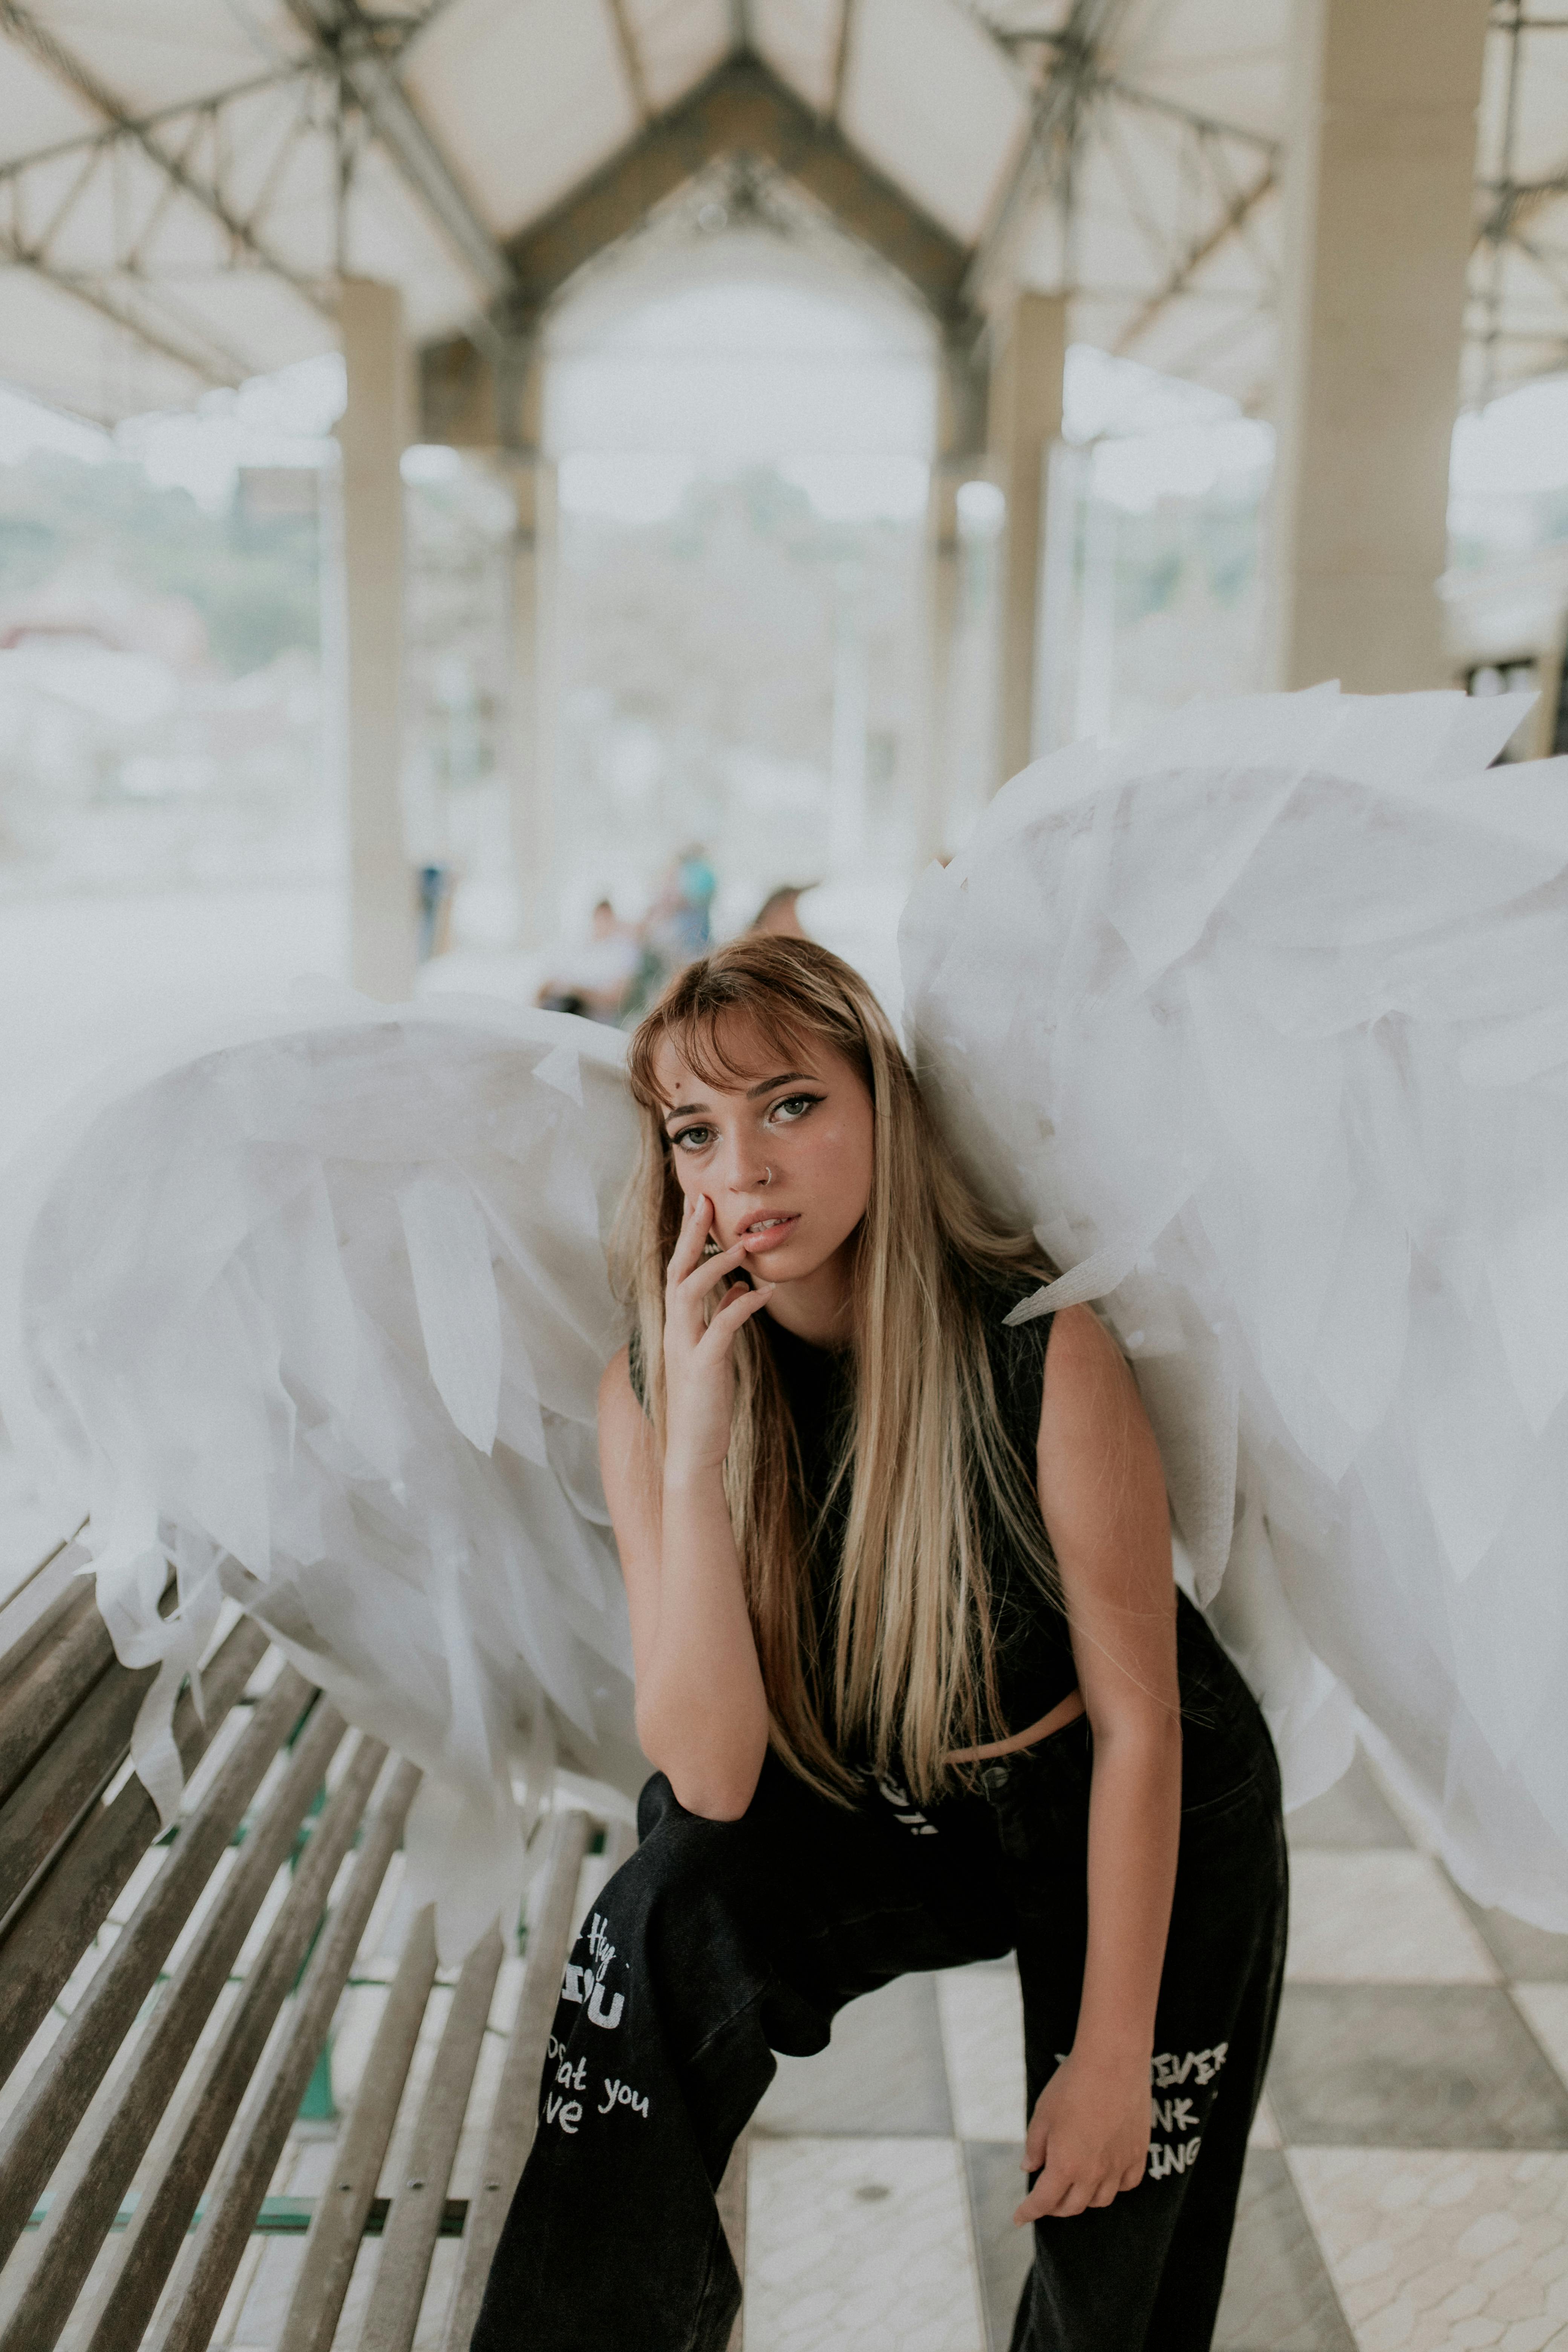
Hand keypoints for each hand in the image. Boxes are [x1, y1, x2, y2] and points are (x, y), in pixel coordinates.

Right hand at [662, 1193, 775, 1479]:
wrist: (693, 1449)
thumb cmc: (705, 1402)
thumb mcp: (714, 1353)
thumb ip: (720, 1318)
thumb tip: (737, 1290)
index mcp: (676, 1325)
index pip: (677, 1271)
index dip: (686, 1237)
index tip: (699, 1205)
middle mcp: (674, 1330)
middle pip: (675, 1270)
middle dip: (689, 1234)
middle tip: (703, 1199)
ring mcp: (685, 1346)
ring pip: (689, 1291)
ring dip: (715, 1263)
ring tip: (742, 1244)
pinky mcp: (704, 1365)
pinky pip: (722, 1325)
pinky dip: (743, 1304)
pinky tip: (764, 1291)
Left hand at [1014, 2049, 1149, 2222]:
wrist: (1113, 2062)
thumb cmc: (1072, 2085)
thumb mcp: (1043, 2114)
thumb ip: (1035, 2146)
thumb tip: (1029, 2168)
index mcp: (1065, 2165)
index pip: (1044, 2202)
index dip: (1028, 2212)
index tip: (1018, 2218)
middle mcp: (1093, 2173)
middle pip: (1073, 2206)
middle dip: (1055, 2207)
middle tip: (1046, 2198)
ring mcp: (1119, 2165)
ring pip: (1101, 2200)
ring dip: (1083, 2199)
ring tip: (1074, 2187)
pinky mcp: (1138, 2153)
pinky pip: (1126, 2184)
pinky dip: (1113, 2187)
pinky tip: (1105, 2176)